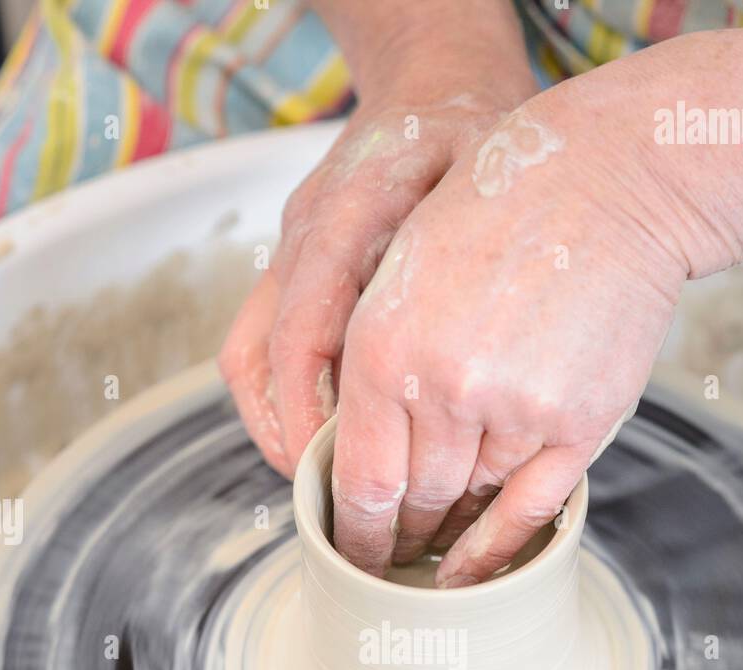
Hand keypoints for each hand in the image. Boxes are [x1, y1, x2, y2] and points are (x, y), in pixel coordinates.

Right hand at [219, 67, 536, 476]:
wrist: (440, 82)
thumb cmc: (480, 134)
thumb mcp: (492, 189)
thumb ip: (463, 272)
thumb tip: (457, 386)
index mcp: (350, 210)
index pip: (309, 330)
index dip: (315, 415)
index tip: (343, 479)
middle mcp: (305, 235)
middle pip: (271, 358)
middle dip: (302, 447)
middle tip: (350, 513)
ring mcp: (290, 253)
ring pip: (250, 360)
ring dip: (280, 433)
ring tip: (326, 495)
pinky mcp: (293, 270)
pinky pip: (257, 350)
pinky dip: (280, 408)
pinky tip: (320, 449)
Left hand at [330, 75, 693, 582]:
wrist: (610, 181)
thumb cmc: (497, 212)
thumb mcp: (403, 271)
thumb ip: (373, 363)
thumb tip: (359, 458)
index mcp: (382, 346)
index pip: (360, 480)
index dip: (353, 532)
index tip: (349, 553)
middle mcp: (445, 384)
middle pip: (413, 499)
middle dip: (398, 535)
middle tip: (388, 555)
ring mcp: (516, 406)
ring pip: (469, 500)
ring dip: (448, 530)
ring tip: (433, 547)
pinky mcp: (579, 419)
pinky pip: (529, 506)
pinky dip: (497, 546)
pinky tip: (471, 572)